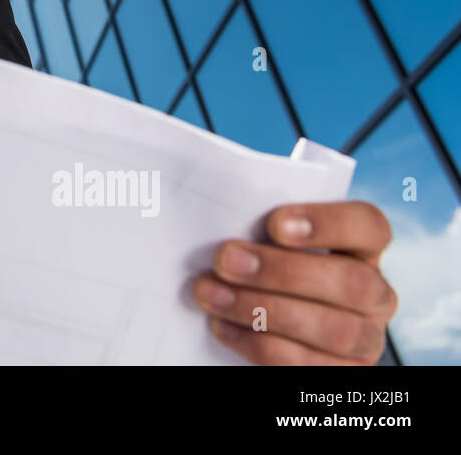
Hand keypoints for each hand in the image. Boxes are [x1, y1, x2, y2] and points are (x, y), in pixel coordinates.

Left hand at [192, 201, 396, 363]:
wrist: (263, 320)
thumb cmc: (263, 263)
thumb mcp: (269, 240)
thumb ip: (261, 227)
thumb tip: (222, 214)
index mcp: (363, 248)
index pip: (368, 225)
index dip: (328, 223)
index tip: (274, 223)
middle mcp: (376, 294)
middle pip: (353, 282)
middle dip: (282, 272)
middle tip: (225, 259)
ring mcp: (366, 338)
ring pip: (335, 330)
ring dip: (263, 310)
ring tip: (211, 293)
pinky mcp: (344, 372)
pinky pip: (306, 364)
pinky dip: (257, 343)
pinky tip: (221, 325)